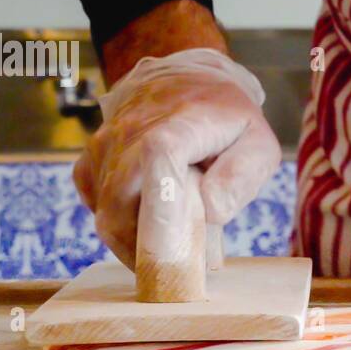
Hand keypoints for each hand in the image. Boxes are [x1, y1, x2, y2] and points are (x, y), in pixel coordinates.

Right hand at [75, 48, 279, 268]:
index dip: (161, 208)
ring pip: (105, 211)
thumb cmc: (228, 119)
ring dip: (133, 238)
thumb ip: (241, 176)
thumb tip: (210, 211)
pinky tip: (144, 223)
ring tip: (168, 242)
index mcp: (179, 124)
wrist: (187, 81)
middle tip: (175, 269)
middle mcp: (131, 132)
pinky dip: (116, 223)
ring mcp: (106, 146)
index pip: (157, 159)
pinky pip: (94, 203)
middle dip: (144, 247)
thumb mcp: (258, 144)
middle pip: (119, 203)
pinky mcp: (92, 159)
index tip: (176, 249)